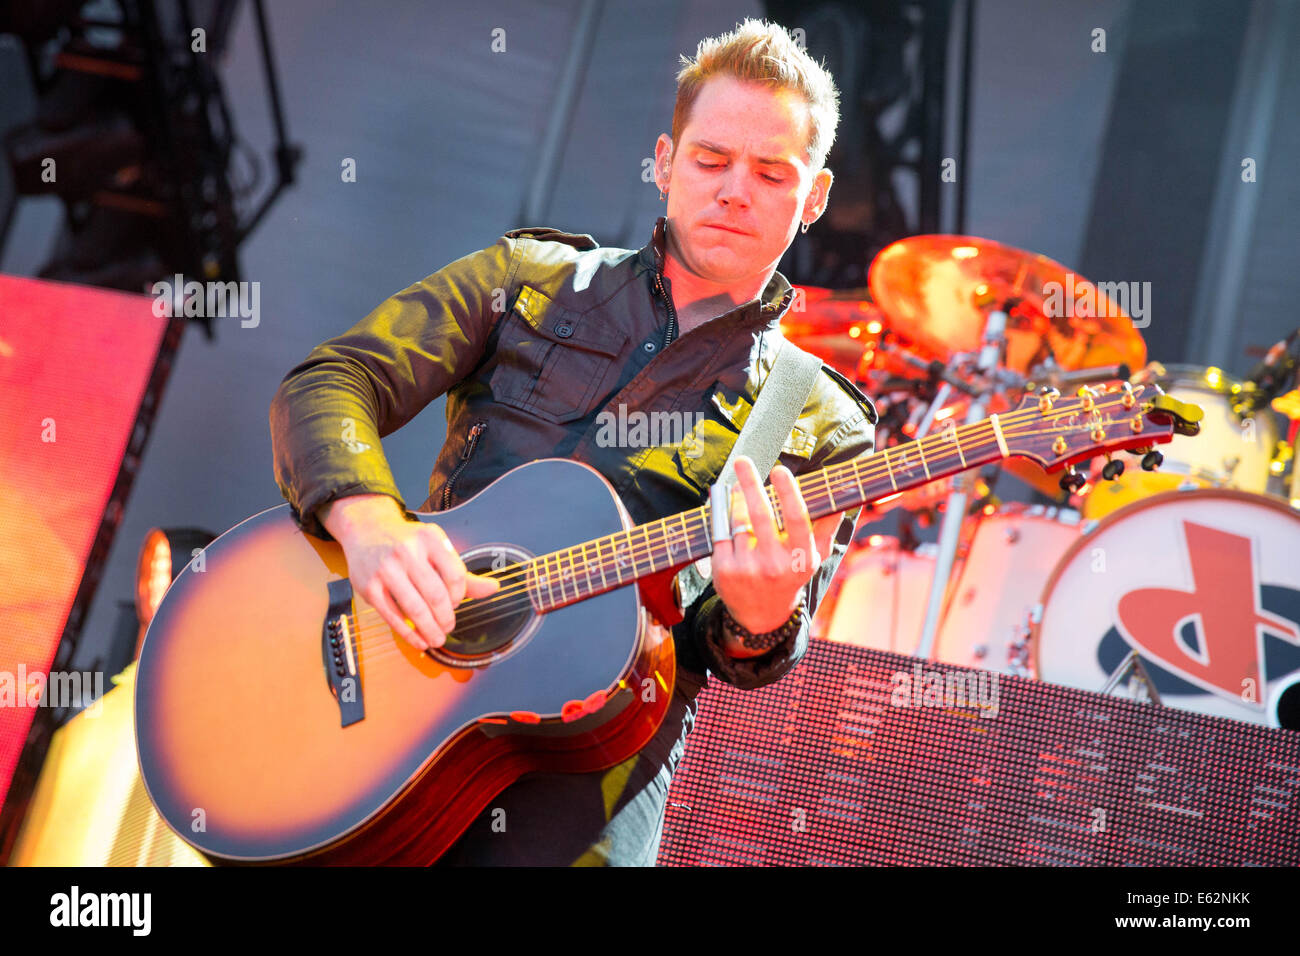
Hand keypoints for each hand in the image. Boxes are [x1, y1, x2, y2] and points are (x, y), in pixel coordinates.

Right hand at [319, 494, 499, 650]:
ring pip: (415, 609)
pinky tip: (418, 640)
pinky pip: (392, 616)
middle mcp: (407, 551)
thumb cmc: (408, 542)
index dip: (460, 596)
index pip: (455, 575)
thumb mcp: (436, 549)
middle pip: (436, 595)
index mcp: (430, 538)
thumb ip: (463, 573)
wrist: (367, 529)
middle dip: (446, 618)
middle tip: (448, 627)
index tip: (457, 604)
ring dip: (430, 629)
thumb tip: (494, 588)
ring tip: (437, 638)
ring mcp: (386, 569)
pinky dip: (408, 633)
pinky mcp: (369, 586)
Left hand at [710, 456, 840, 656]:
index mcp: (801, 558)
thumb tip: (840, 499)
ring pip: (737, 521)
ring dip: (735, 497)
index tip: (779, 470)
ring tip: (737, 485)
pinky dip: (721, 515)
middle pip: (760, 515)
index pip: (797, 519)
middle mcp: (775, 564)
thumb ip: (827, 527)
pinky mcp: (724, 571)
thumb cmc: (790, 574)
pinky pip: (720, 533)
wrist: (761, 614)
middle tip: (743, 461)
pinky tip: (724, 506)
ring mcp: (748, 568)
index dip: (788, 492)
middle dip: (750, 483)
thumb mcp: (815, 556)